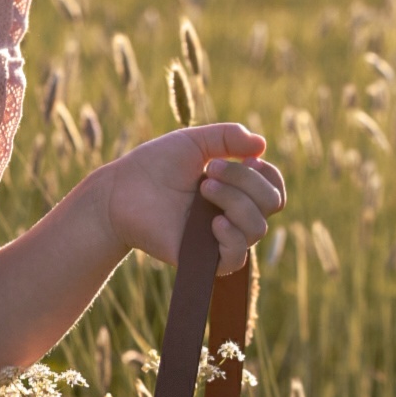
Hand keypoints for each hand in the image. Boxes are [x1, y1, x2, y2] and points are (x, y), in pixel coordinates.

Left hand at [102, 123, 285, 274]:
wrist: (121, 191)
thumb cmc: (155, 165)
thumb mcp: (194, 141)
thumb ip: (228, 137)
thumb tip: (262, 145)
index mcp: (235, 190)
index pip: (274, 189)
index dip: (268, 174)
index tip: (246, 158)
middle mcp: (233, 215)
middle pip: (270, 204)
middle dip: (245, 180)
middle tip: (209, 171)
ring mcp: (220, 238)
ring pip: (257, 228)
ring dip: (236, 201)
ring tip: (203, 188)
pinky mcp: (204, 259)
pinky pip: (237, 258)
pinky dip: (232, 237)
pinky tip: (213, 222)